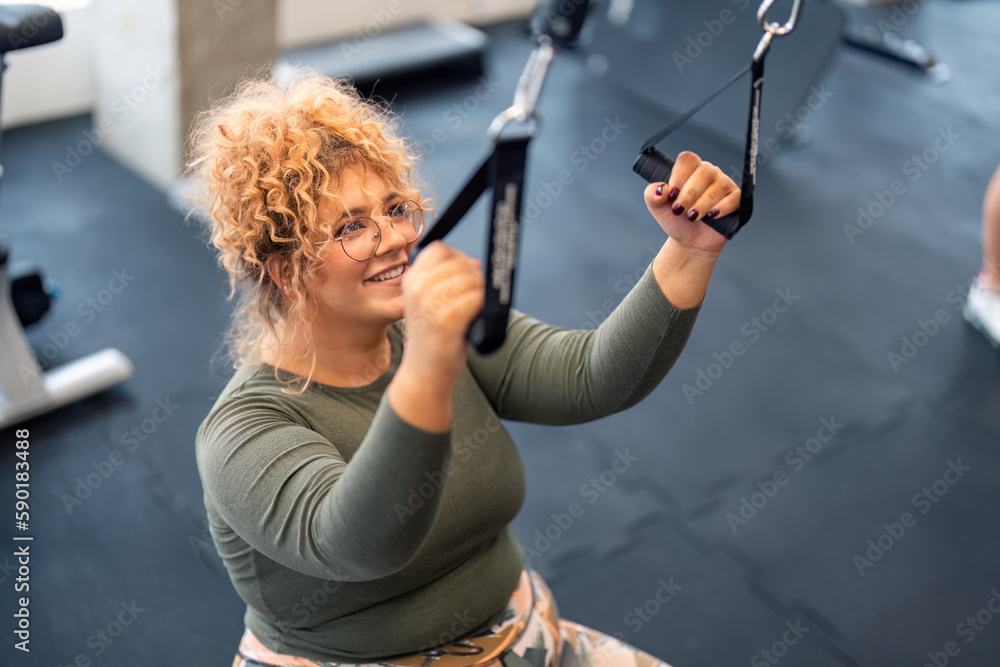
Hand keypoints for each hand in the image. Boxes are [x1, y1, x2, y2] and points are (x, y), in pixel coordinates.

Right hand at [398, 242, 483, 388]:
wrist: (424, 374)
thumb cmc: (433, 337)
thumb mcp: (431, 302)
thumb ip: (449, 280)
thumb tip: (476, 263)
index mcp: (411, 280)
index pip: (441, 249)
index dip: (459, 259)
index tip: (463, 278)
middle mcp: (417, 288)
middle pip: (460, 263)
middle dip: (474, 278)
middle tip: (471, 300)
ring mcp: (429, 304)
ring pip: (471, 280)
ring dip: (479, 294)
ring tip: (471, 312)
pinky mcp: (445, 321)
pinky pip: (475, 299)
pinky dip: (480, 307)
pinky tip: (474, 319)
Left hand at [644, 151, 738, 254]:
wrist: (690, 241)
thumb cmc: (676, 221)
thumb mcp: (658, 209)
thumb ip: (652, 195)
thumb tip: (660, 188)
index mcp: (689, 170)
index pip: (687, 159)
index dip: (679, 176)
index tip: (672, 194)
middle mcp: (708, 173)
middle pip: (704, 172)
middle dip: (689, 194)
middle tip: (680, 210)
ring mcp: (723, 184)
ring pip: (718, 186)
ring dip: (702, 204)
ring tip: (692, 217)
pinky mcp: (736, 198)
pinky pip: (734, 197)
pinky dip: (721, 208)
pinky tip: (712, 216)